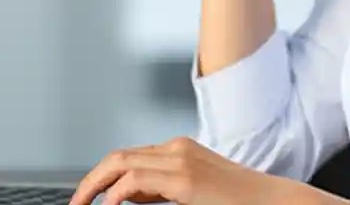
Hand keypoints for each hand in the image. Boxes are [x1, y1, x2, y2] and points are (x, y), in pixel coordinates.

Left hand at [69, 136, 293, 204]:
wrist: (275, 201)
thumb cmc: (238, 202)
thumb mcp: (192, 193)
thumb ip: (160, 191)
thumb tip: (127, 198)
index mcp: (178, 152)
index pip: (127, 157)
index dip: (100, 177)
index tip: (86, 199)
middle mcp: (177, 150)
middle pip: (118, 156)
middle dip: (90, 181)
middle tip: (74, 204)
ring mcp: (181, 161)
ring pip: (121, 162)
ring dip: (95, 185)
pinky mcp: (186, 179)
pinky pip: (136, 179)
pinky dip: (115, 192)